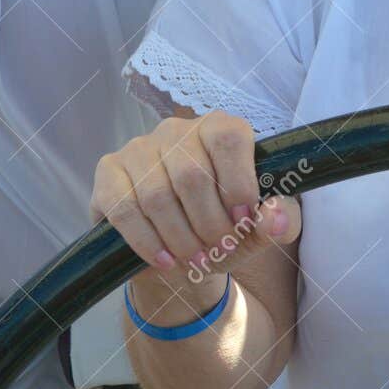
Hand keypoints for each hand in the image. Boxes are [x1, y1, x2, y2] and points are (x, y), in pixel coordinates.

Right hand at [90, 112, 301, 281]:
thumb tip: (276, 216)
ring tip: (196, 261)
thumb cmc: (221, 229)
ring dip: (180, 238)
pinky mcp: (108, 171)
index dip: (238, 184)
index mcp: (219, 127)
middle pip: (192, 175)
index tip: (243, 223)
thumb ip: (280, 221)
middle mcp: (177, 128)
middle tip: (218, 252)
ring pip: (157, 194)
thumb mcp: (257, 230)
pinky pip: (124, 207)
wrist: (174, 254)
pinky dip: (147, 241)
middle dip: (209, 224)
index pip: (229, 139)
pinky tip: (165, 260)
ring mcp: (139, 147)